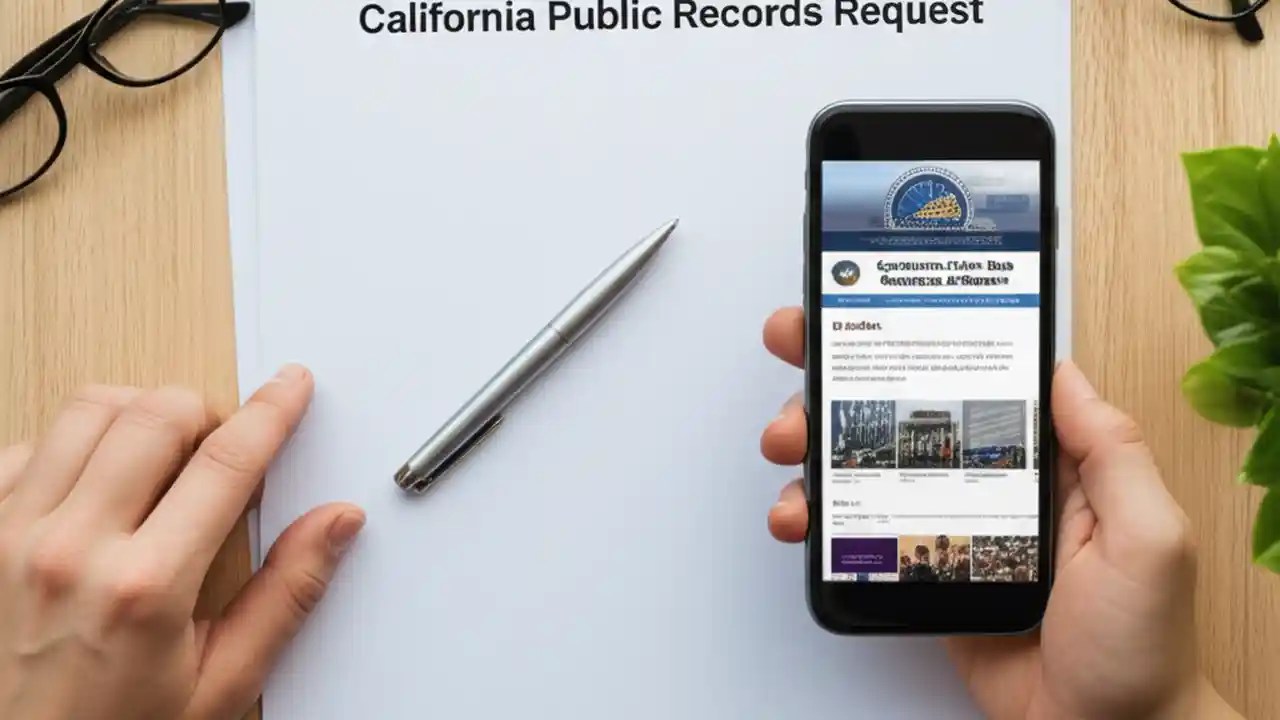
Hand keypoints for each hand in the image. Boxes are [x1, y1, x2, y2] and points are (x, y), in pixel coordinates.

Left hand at [0, 364, 363, 719]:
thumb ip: (285, 596)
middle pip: (157, 413)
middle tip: (224, 446)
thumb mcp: (220, 686)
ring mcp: (10, 536)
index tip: (290, 388)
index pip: (227, 463)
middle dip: (207, 412)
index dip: (271, 412)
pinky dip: (71, 446)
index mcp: (144, 588)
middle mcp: (69, 550)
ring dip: (140, 416)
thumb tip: (336, 524)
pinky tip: (97, 484)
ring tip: (162, 457)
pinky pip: (26, 444)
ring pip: (88, 411)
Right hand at [758, 307, 1243, 719]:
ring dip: (812, 443)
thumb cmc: (1137, 647)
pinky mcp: (915, 566)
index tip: (861, 310)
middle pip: (900, 409)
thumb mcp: (1149, 538)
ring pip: (863, 464)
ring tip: (787, 447)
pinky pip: (853, 529)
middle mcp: (987, 481)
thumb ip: (1112, 453)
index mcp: (1044, 461)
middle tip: (797, 354)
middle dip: (838, 374)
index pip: (970, 377)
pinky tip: (800, 516)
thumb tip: (1065, 372)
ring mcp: (945, 523)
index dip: (914, 337)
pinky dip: (813, 517)